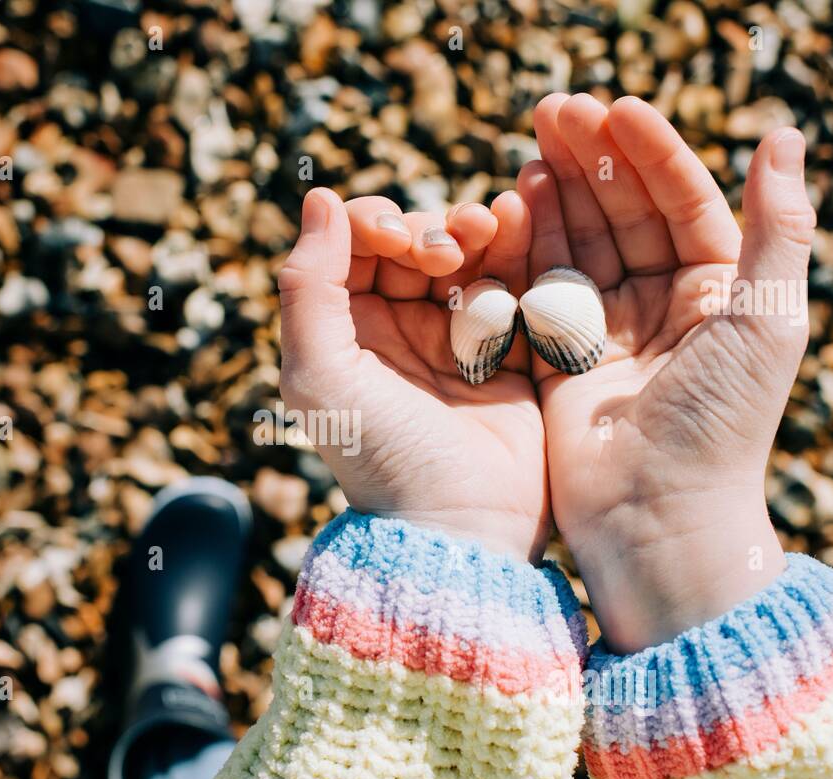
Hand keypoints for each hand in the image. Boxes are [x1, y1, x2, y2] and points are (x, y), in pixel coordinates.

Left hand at [277, 188, 549, 561]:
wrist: (462, 528)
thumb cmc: (380, 459)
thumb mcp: (320, 375)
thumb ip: (308, 286)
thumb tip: (320, 197)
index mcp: (346, 332)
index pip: (356, 246)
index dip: (374, 222)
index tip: (396, 239)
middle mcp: (401, 331)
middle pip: (416, 243)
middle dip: (430, 229)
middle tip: (446, 253)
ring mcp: (461, 340)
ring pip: (471, 256)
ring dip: (478, 230)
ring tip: (490, 227)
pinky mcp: (515, 353)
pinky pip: (518, 284)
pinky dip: (520, 251)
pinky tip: (524, 231)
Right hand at [519, 94, 815, 650]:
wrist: (657, 521)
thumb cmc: (721, 426)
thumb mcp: (765, 320)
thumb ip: (778, 229)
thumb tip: (783, 136)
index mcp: (719, 293)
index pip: (685, 203)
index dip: (652, 153)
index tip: (616, 109)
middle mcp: (665, 307)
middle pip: (626, 214)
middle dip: (594, 160)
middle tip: (555, 110)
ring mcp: (608, 334)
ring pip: (579, 245)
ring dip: (558, 194)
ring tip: (533, 148)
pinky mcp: (560, 362)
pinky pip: (540, 291)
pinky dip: (526, 250)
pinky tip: (511, 206)